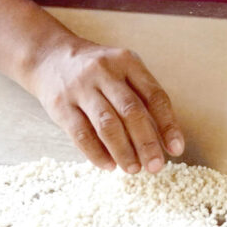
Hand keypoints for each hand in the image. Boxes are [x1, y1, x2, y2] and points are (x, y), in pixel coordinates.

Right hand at [26, 39, 184, 173]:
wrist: (50, 57)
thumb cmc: (97, 70)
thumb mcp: (122, 68)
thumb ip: (141, 95)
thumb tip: (162, 138)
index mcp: (127, 61)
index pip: (154, 95)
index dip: (168, 124)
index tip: (176, 149)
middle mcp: (105, 72)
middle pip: (131, 111)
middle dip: (147, 143)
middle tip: (156, 166)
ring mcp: (80, 88)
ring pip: (107, 125)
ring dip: (123, 151)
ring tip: (134, 169)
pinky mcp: (60, 105)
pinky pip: (81, 134)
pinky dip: (97, 153)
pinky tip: (108, 165)